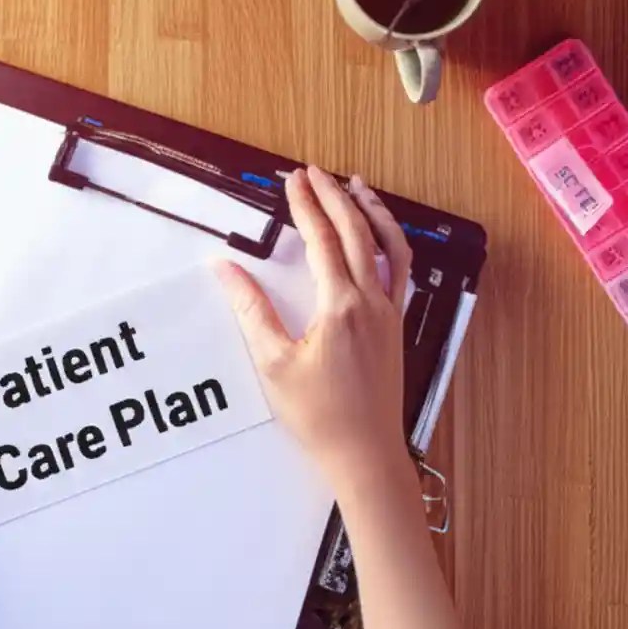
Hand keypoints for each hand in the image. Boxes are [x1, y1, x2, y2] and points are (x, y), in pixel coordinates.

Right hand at [214, 166, 412, 482]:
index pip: (322, 241)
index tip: (293, 180)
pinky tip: (378, 236)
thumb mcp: (274, 364)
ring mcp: (390, 313)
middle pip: (357, 233)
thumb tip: (226, 269)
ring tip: (355, 186)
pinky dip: (391, 243)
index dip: (306, 206)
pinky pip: (401, 271)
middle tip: (313, 173)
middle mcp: (372, 302)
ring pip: (389, 246)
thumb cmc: (319, 416)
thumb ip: (251, 310)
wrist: (365, 455)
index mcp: (341, 307)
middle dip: (334, 197)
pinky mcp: (396, 327)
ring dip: (371, 212)